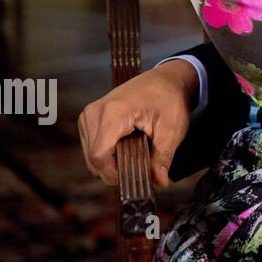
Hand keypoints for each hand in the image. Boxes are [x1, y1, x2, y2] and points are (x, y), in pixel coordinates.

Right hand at [78, 61, 196, 188]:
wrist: (165, 80)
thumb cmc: (170, 99)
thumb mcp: (172, 129)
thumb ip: (163, 157)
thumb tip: (159, 182)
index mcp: (113, 112)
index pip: (100, 156)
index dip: (115, 174)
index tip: (136, 177)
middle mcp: (94, 113)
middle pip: (94, 160)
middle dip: (117, 170)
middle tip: (142, 165)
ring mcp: (88, 116)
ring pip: (92, 157)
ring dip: (113, 162)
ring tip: (137, 151)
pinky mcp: (89, 119)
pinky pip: (93, 149)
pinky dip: (109, 154)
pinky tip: (127, 145)